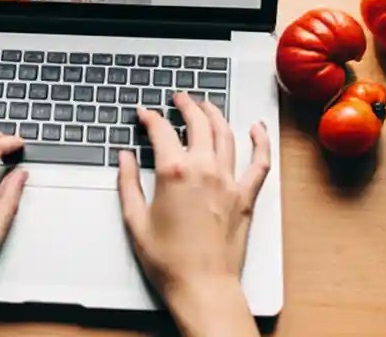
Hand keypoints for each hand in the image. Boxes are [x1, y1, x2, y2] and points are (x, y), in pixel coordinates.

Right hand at [117, 92, 271, 336]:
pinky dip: (260, 141)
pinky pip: (259, 162)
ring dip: (215, 114)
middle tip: (179, 98)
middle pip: (198, 123)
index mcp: (173, 172)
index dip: (150, 117)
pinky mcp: (246, 197)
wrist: (203, 287)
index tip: (144, 114)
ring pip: (225, 134)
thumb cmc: (169, 261)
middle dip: (186, 105)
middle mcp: (203, 170)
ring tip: (207, 106)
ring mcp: (228, 181)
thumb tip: (124, 158)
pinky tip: (257, 128)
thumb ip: (127, 183)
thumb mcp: (135, 220)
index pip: (161, 131)